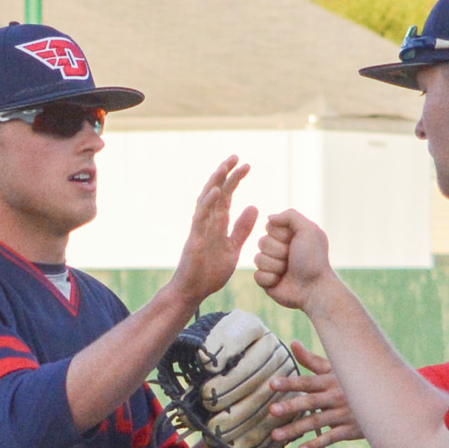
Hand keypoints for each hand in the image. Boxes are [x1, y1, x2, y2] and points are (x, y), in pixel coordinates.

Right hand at [166, 156, 257, 306]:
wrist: (194, 291)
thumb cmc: (210, 271)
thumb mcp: (233, 247)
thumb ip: (242, 228)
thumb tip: (254, 206)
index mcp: (217, 223)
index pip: (226, 196)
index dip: (234, 179)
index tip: (246, 165)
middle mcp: (207, 222)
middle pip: (215, 192)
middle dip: (225, 174)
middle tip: (236, 156)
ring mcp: (199, 229)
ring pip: (206, 200)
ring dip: (215, 182)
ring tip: (225, 167)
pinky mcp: (195, 239)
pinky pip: (201, 217)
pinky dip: (208, 203)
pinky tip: (217, 190)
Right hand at [254, 209, 337, 312]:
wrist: (314, 288)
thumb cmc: (314, 259)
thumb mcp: (309, 230)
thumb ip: (290, 215)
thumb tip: (269, 217)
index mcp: (288, 235)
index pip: (269, 226)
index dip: (281, 235)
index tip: (295, 241)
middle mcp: (278, 248)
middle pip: (262, 242)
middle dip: (279, 251)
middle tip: (293, 258)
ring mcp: (271, 265)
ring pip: (258, 259)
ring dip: (276, 266)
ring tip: (289, 270)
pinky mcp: (266, 281)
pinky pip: (257, 275)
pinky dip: (271, 279)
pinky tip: (281, 281)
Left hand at [268, 342, 362, 447]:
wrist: (387, 398)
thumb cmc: (355, 380)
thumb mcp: (336, 368)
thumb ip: (312, 360)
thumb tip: (293, 343)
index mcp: (331, 381)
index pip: (308, 381)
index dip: (291, 383)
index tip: (272, 384)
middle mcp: (336, 396)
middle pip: (311, 401)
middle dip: (291, 406)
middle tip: (272, 411)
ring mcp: (343, 414)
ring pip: (317, 422)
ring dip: (296, 429)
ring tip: (275, 435)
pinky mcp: (350, 429)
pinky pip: (331, 438)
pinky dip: (316, 444)